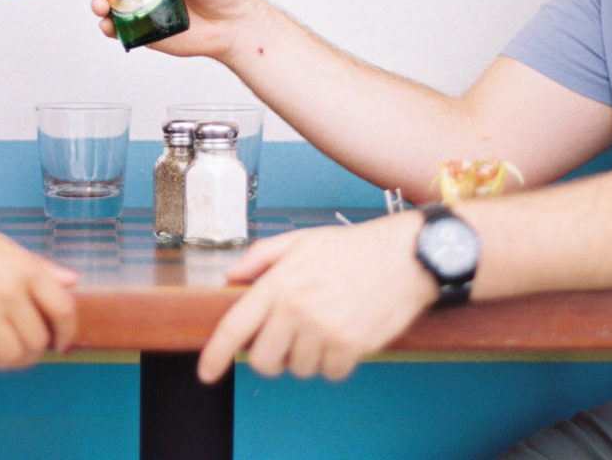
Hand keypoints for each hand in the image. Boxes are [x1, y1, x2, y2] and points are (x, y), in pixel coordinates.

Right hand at [0, 217, 78, 368]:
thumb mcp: (4, 247)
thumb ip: (39, 267)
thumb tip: (72, 280)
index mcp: (24, 268)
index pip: (63, 309)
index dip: (68, 332)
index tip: (62, 342)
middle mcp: (7, 292)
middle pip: (38, 340)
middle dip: (36, 350)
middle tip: (25, 347)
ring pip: (13, 356)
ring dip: (11, 360)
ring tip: (3, 349)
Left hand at [198, 216, 434, 382]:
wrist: (404, 257)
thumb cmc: (353, 248)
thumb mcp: (301, 239)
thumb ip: (261, 256)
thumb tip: (232, 275)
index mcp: (279, 283)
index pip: (235, 327)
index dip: (215, 354)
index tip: (207, 372)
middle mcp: (296, 309)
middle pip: (264, 360)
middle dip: (271, 356)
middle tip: (287, 339)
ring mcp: (323, 330)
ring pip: (298, 368)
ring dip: (307, 356)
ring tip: (324, 326)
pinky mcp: (350, 346)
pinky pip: (330, 372)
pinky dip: (335, 362)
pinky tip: (344, 335)